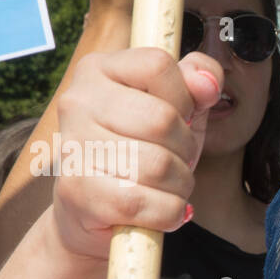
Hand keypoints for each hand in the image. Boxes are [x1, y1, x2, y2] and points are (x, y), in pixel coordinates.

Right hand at [51, 49, 222, 260]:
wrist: (96, 212)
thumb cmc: (142, 152)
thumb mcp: (178, 110)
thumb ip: (197, 82)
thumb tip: (207, 84)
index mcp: (98, 70)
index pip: (158, 65)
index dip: (184, 98)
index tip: (178, 119)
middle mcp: (76, 102)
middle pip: (162, 120)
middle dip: (185, 149)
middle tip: (177, 161)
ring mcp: (72, 146)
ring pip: (159, 165)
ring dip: (180, 185)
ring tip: (168, 187)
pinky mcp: (76, 192)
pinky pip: (144, 202)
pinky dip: (167, 213)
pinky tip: (161, 210)